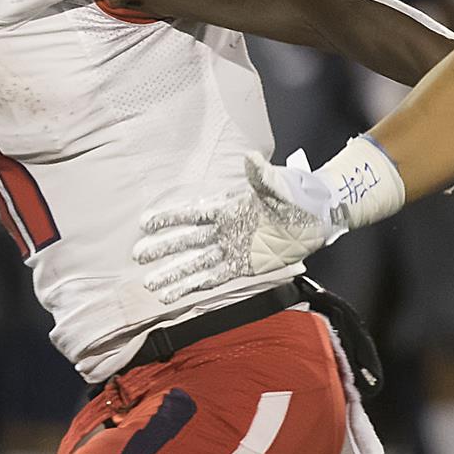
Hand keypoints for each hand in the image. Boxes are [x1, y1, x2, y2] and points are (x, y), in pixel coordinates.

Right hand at [134, 151, 340, 301]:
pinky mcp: (242, 267)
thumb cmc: (293, 195)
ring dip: (174, 274)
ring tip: (151, 285)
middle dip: (163, 250)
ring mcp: (231, 250)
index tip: (146, 224)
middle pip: (187, 242)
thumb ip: (260, 176)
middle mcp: (223, 231)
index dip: (169, 219)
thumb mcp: (277, 184)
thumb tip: (250, 159)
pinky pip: (214, 279)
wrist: (314, 215)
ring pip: (195, 264)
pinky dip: (194, 287)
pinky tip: (174, 295)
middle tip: (138, 256)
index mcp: (227, 209)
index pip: (192, 215)